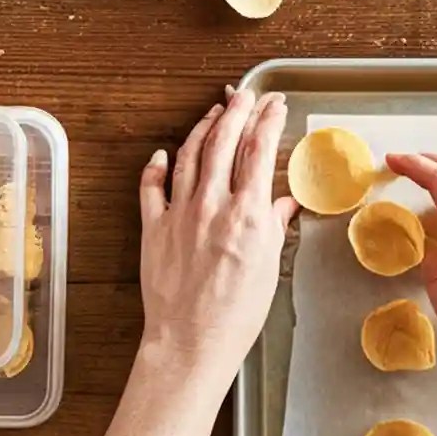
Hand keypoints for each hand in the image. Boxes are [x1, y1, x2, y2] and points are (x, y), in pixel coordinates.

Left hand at [139, 89, 297, 365]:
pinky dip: (157, 166)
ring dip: (203, 127)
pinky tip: (163, 154)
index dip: (269, 121)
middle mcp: (212, 205)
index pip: (259, 151)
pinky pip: (151, 187)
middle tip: (246, 94)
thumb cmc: (236, 315)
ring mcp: (179, 213)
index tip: (276, 105)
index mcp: (247, 214)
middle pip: (224, 141)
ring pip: (189, 155)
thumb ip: (275, 227)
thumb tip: (285, 204)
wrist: (192, 341)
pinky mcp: (153, 228)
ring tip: (215, 112)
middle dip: (238, 110)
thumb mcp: (269, 268)